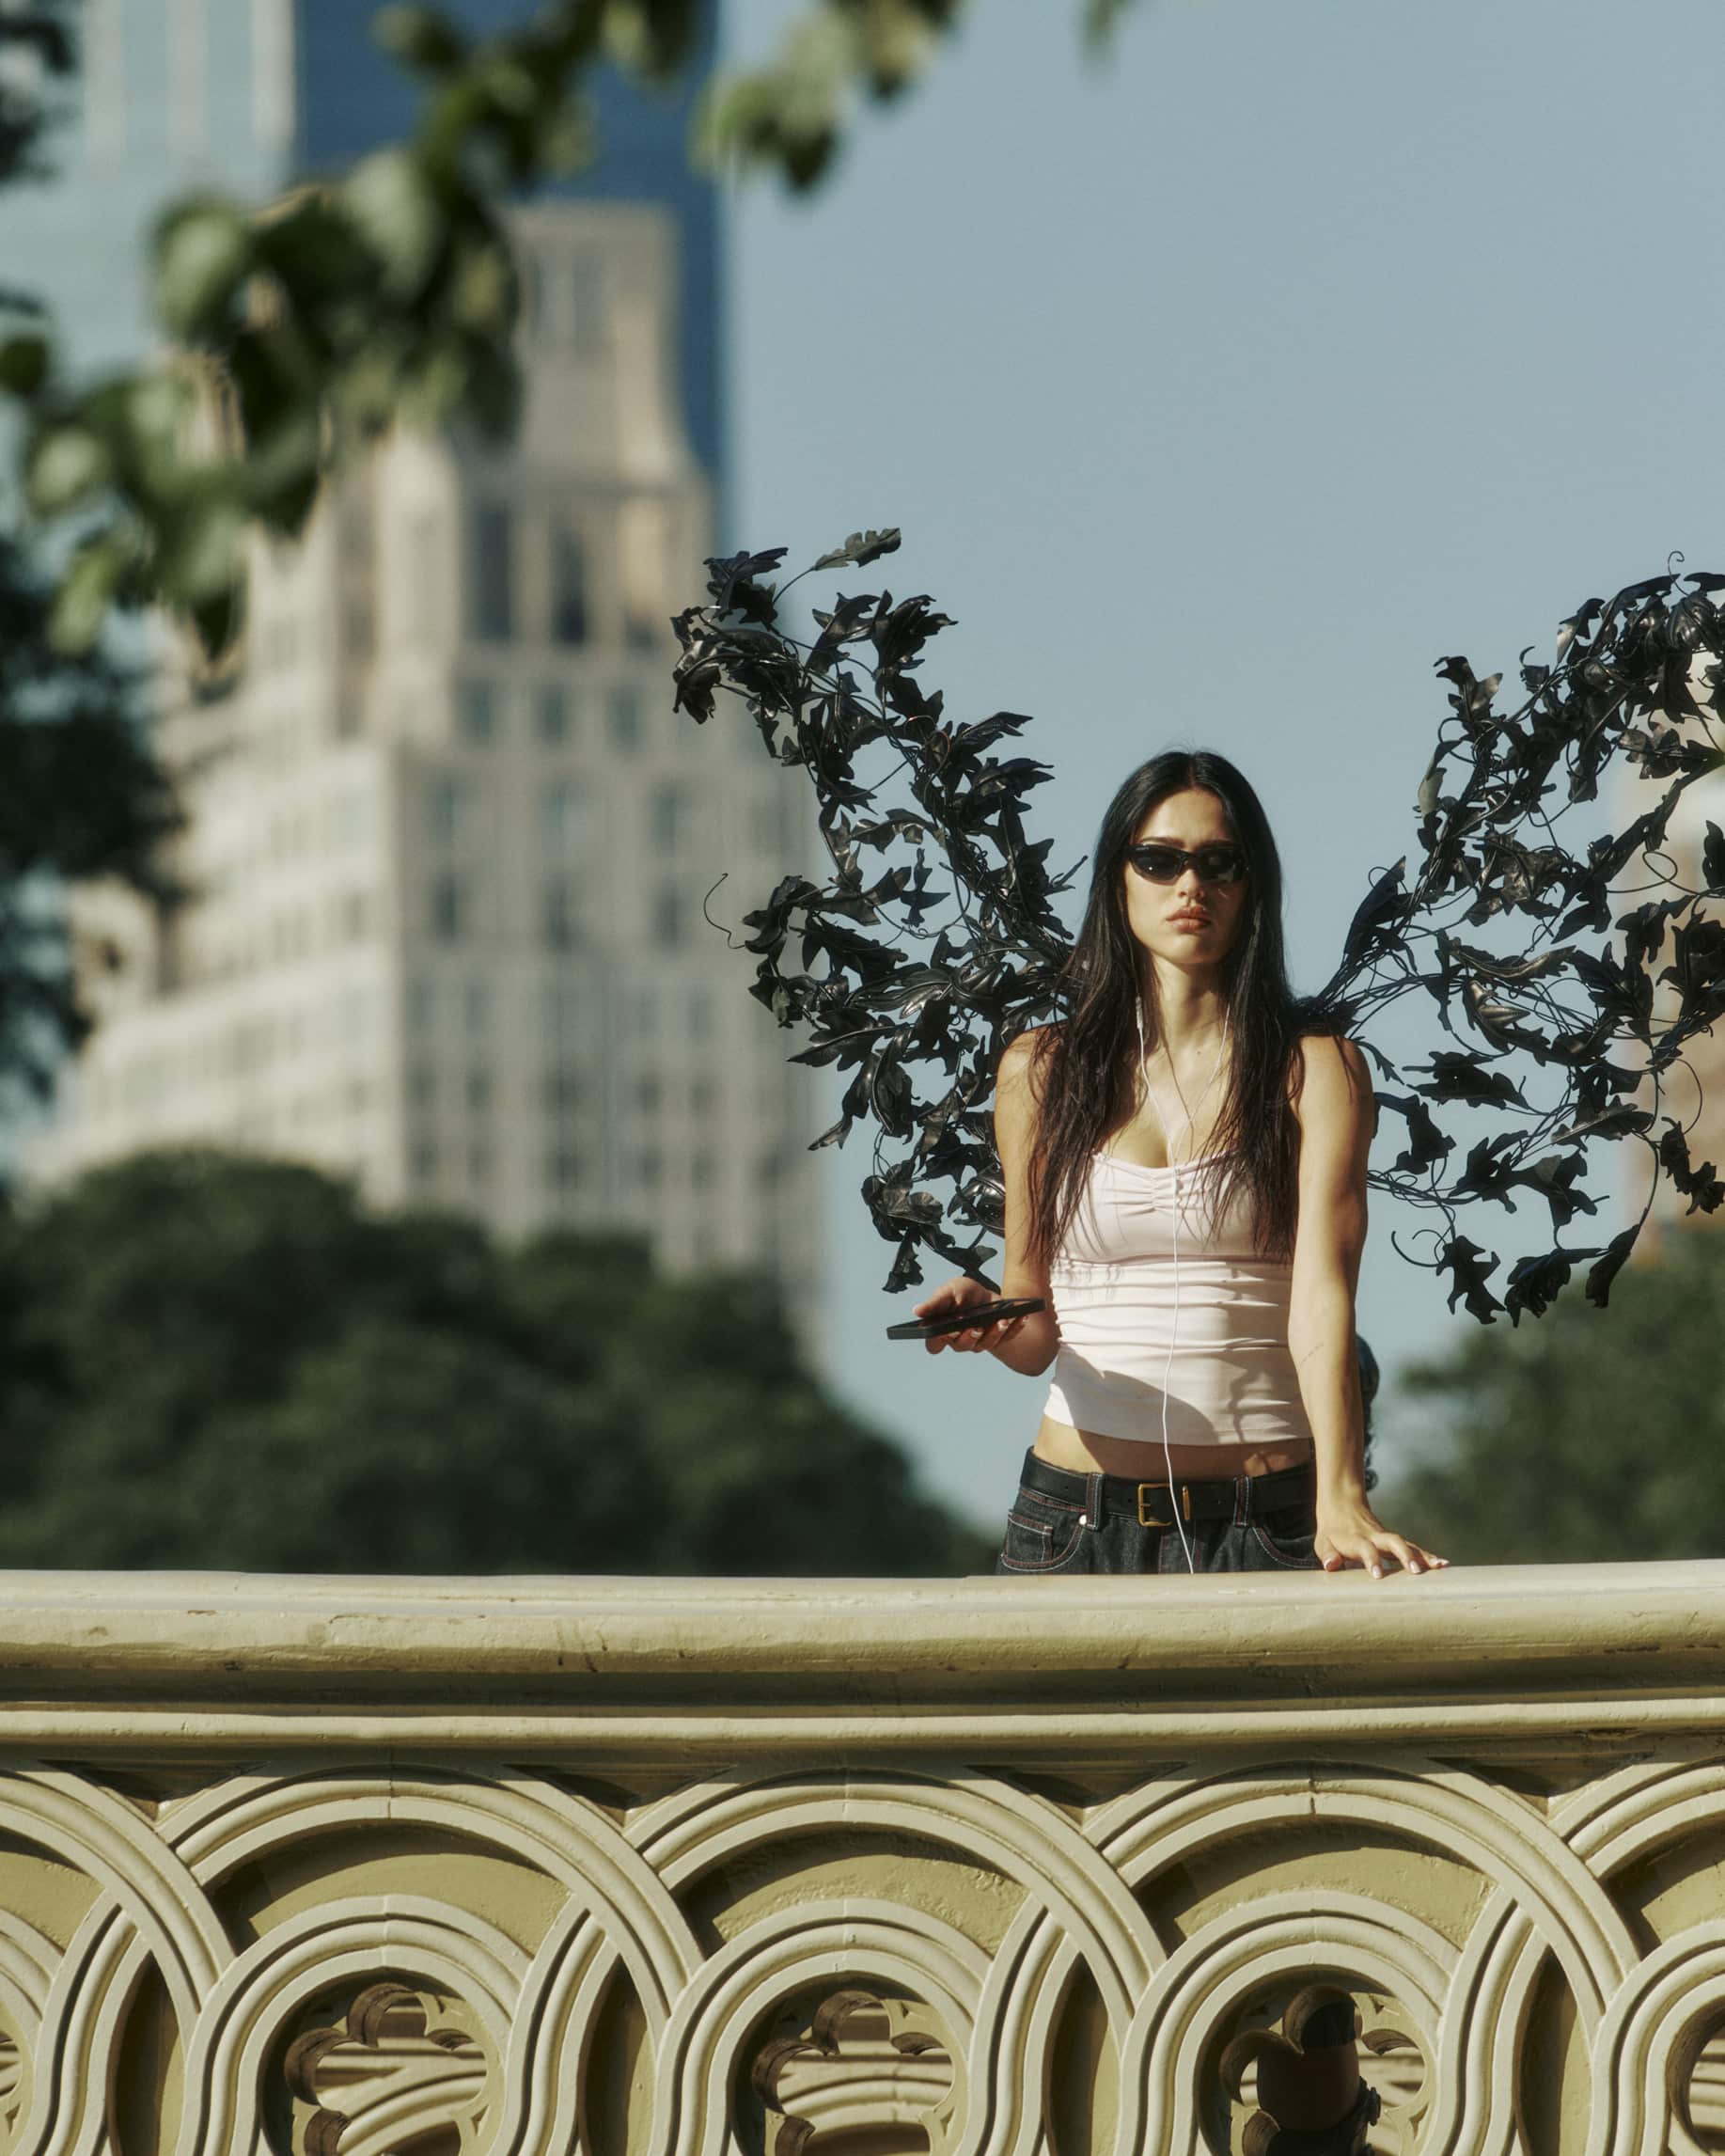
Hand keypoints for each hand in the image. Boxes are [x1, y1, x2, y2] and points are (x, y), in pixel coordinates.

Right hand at [913, 1277, 1031, 1357]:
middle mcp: (960, 1340)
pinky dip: (1014, 1328)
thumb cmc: (964, 1295)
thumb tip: (918, 1310)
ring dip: (994, 1332)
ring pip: (985, 1343)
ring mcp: (980, 1342)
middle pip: (962, 1345)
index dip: (938, 1339)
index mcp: (943, 1330)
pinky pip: (1007, 1338)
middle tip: (975, 1326)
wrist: (986, 1296)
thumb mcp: (951, 1290)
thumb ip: (936, 1301)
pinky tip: (1020, 1317)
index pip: (934, 1343)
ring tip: (1001, 1320)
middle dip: (969, 1335)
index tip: (945, 1330)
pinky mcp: (999, 1339)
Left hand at [1315, 1499, 1447, 1579]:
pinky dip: (1427, 1555)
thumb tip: (1331, 1565)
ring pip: (1407, 1544)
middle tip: (1416, 1572)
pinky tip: (1442, 1565)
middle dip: (1405, 1556)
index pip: (1365, 1549)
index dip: (1372, 1560)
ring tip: (1440, 1567)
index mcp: (1355, 1539)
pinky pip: (1413, 1548)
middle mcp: (1374, 1536)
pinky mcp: (1395, 1541)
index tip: (1378, 1575)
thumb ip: (1327, 1554)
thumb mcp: (1323, 1542)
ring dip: (1423, 1556)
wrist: (1342, 1506)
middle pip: (1393, 1542)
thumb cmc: (1332, 1532)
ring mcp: (1386, 1537)